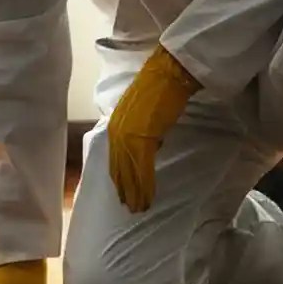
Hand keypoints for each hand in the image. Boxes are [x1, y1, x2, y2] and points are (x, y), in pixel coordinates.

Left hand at [108, 46, 200, 212]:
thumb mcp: (144, 113)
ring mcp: (127, 137)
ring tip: (138, 208)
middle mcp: (117, 133)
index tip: (121, 192)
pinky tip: (147, 198)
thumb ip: (142, 130)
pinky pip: (143, 169)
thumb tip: (151, 144)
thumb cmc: (160, 90)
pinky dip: (145, 185)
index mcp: (115, 125)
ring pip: (129, 173)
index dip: (118, 176)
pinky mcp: (142, 140)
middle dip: (124, 189)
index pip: (114, 157)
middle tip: (129, 207)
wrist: (168, 75)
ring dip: (135, 192)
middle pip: (119, 168)